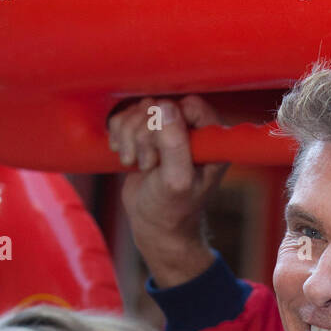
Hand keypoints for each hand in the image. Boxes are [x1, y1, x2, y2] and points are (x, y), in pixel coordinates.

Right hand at [107, 95, 229, 287]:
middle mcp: (192, 129)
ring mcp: (168, 129)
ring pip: (139, 109)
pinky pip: (125, 116)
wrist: (154, 226)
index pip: (186, 104)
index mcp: (211, 137)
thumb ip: (174, 144)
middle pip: (158, 105)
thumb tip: (165, 107)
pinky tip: (126, 156)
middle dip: (143, 134)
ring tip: (136, 163)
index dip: (166, 123)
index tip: (161, 151)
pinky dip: (119, 134)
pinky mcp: (146, 133)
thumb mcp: (176, 180)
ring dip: (129, 136)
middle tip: (148, 164)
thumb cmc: (172, 210)